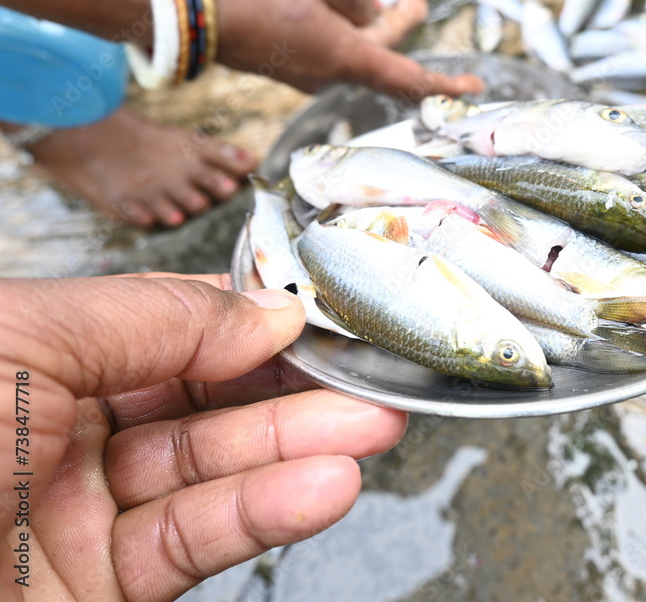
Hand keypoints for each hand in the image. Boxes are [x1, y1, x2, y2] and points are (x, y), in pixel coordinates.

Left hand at [0, 273, 406, 600]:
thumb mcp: (19, 345)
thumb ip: (152, 318)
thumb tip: (262, 310)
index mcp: (25, 354)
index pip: (160, 322)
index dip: (240, 315)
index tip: (313, 313)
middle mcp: (52, 428)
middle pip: (198, 397)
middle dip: (288, 386)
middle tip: (364, 375)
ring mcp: (79, 513)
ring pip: (211, 471)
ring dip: (298, 449)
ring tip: (371, 429)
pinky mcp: (104, 587)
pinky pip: (198, 539)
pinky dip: (267, 512)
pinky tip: (323, 486)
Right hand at [207, 0, 483, 97]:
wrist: (173, 0)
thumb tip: (367, 12)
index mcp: (343, 57)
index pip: (408, 79)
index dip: (446, 83)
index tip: (475, 85)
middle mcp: (326, 76)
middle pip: (380, 57)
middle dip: (400, 26)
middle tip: (418, 1)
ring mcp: (301, 74)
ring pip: (351, 51)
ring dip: (370, 24)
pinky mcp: (280, 65)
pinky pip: (324, 50)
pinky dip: (339, 28)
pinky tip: (337, 6)